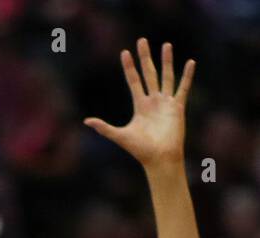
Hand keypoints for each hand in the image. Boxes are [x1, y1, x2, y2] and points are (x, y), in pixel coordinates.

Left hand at [84, 39, 194, 170]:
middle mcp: (153, 100)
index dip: (129, 67)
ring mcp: (166, 102)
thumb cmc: (140, 150)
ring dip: (167, 61)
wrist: (159, 158)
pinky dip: (187, 76)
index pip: (133, 80)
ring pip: (166, 76)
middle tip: (142, 40)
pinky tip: (189, 62)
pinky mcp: (178, 107)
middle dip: (145, 57)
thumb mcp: (119, 136)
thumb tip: (86, 121)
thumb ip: (104, 127)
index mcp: (140, 105)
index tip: (125, 53)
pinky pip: (183, 88)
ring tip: (166, 44)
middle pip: (149, 73)